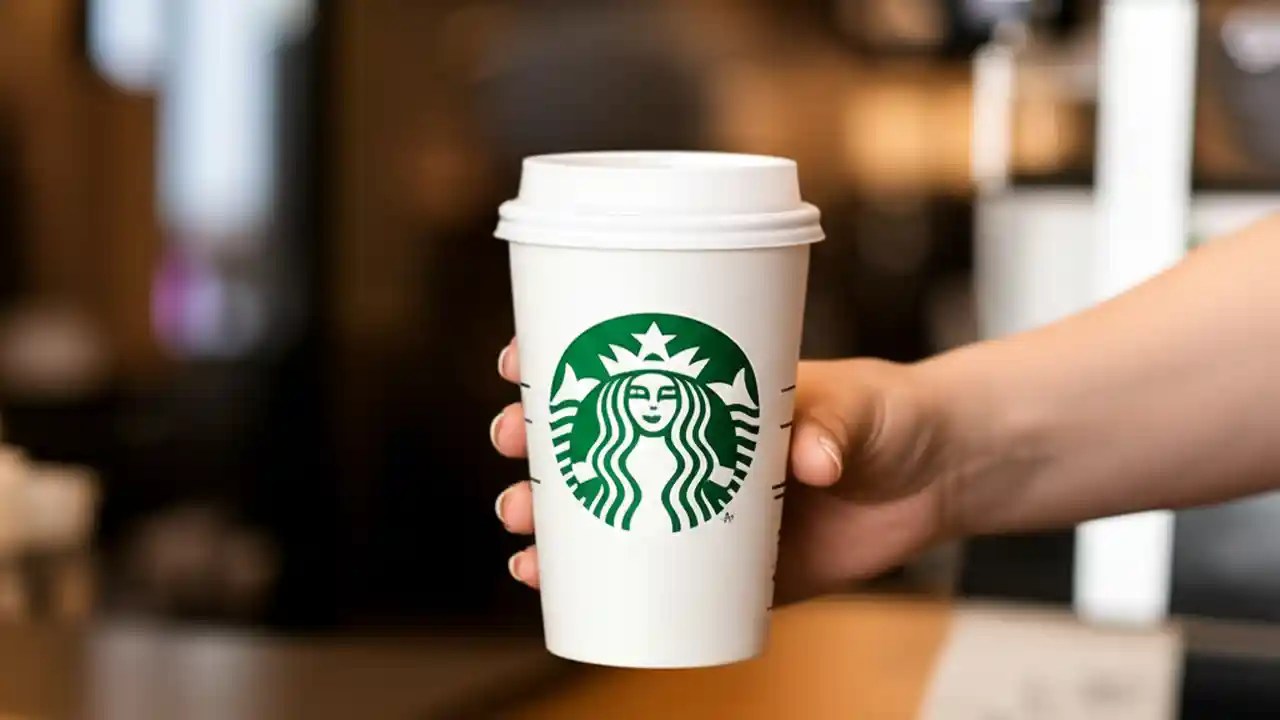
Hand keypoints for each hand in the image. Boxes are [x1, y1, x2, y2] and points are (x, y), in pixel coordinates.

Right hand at [490, 339, 956, 602]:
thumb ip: (830, 425)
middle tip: (511, 448)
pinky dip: (602, 589)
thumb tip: (809, 461)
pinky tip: (555, 591)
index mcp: (707, 395)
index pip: (618, 373)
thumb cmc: (887, 416)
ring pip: (606, 517)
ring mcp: (705, 509)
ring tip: (521, 534)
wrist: (938, 476)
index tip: (518, 363)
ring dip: (551, 524)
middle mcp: (692, 450)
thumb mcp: (857, 405)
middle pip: (592, 447)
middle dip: (538, 449)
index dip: (561, 366)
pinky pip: (655, 583)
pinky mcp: (733, 570)